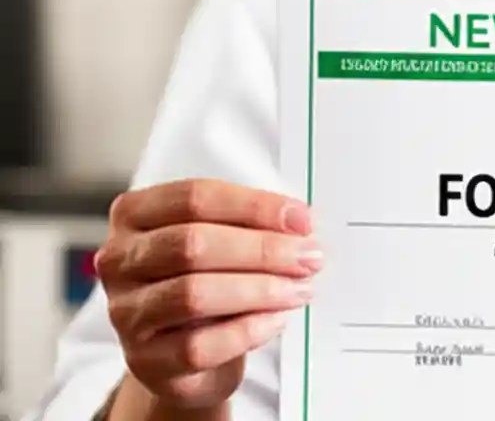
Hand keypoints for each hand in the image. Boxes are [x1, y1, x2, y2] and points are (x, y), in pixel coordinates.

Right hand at [95, 179, 321, 412]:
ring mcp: (125, 312)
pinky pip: (199, 345)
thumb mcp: (222, 242)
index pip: (195, 198)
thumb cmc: (207, 281)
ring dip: (259, 289)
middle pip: (193, 243)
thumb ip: (250, 225)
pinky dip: (247, 330)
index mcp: (135, 215)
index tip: (302, 219)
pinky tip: (276, 319)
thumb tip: (299, 223)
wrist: (185, 355)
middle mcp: (119, 260)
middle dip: (263, 249)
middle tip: (309, 257)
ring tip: (300, 288)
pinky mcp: (144, 360)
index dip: (254, 206)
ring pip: (194, 294)